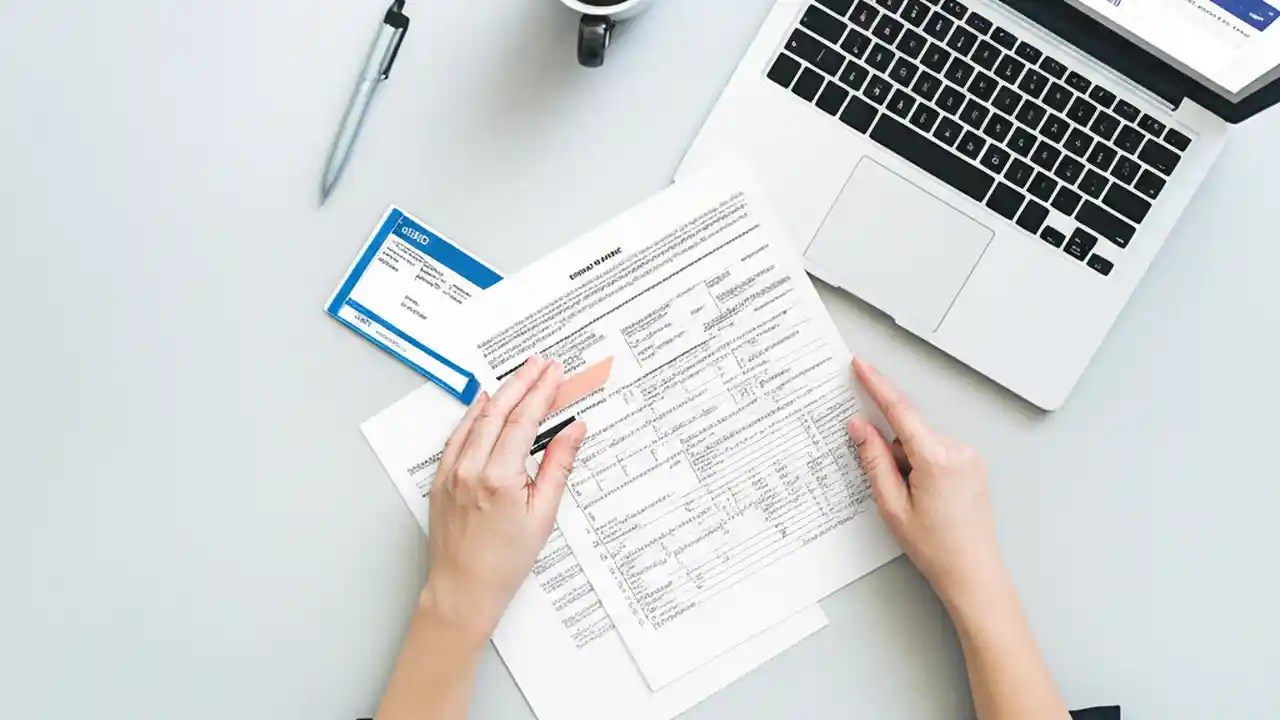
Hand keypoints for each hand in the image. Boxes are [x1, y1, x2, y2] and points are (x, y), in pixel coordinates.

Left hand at [421, 356, 586, 641]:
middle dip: (522, 382)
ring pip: (476, 419)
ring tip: (519, 374)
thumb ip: (558, 466)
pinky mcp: (440, 479)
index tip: (555, 373)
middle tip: (542, 363)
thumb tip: (574, 429)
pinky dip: (473, 415)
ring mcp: (451, 472)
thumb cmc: (505, 562)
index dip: (541, 392)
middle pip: (499, 411)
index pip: (524, 420)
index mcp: (500, 478)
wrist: (463, 589)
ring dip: (499, 393)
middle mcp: (471, 469)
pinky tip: (484, 403)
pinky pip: (457, 436)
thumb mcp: (543, 515)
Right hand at [847, 358, 1005, 612]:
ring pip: (921, 444)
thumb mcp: (892, 505)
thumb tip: (859, 427)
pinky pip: (937, 453)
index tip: (861, 366)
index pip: (900, 411)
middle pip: (908, 433)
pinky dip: (924, 468)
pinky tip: (929, 498)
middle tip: (896, 494)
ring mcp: (970, 457)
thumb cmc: (934, 546)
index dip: (877, 385)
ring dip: (910, 465)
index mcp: (937, 459)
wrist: (973, 572)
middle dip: (893, 455)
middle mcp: (958, 450)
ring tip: (917, 502)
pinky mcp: (973, 464)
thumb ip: (873, 459)